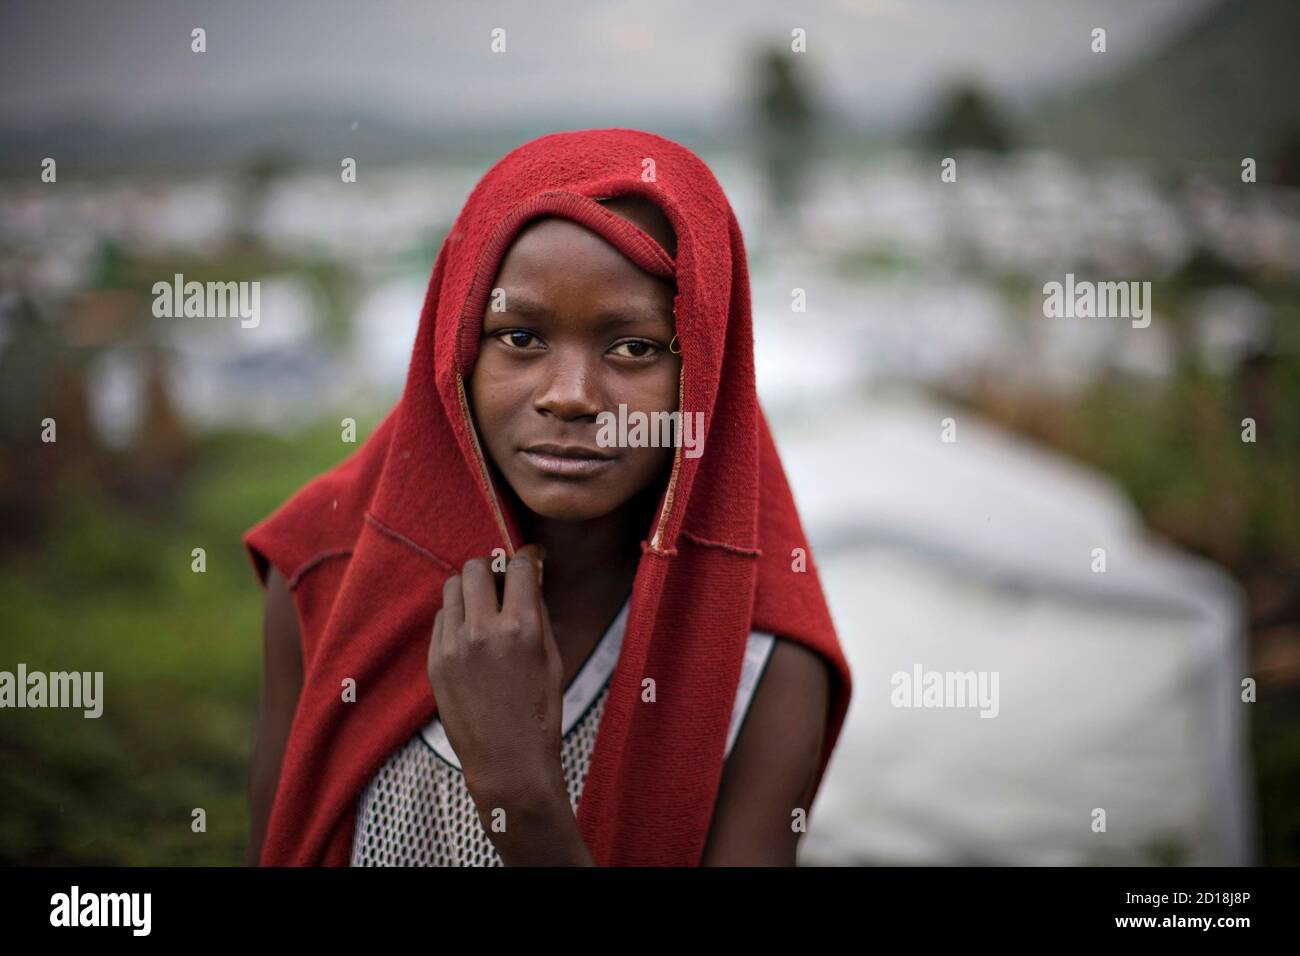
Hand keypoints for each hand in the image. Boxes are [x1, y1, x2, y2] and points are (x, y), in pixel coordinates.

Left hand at [427, 545, 565, 809]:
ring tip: (485, 606)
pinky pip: (441, 618)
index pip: (518, 567)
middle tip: (503, 583)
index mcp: (521, 628)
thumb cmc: (539, 712)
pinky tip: (471, 633)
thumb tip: (531, 579)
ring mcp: (453, 645)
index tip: (531, 558)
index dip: (528, 557)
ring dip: (471, 588)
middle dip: (492, 568)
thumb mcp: (552, 658)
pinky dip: (456, 615)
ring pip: (452, 587)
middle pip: (476, 568)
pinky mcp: (435, 660)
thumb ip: (538, 613)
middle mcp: (483, 630)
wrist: (507, 762)